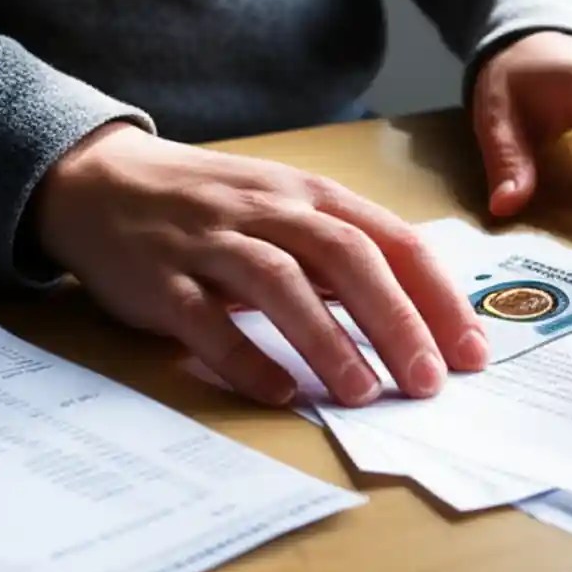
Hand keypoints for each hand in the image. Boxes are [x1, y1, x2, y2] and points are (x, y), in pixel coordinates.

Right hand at [32, 122, 488, 406]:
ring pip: (280, 282)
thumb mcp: (286, 208)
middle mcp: (267, 210)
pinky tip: (279, 392)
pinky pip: (203, 319)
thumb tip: (419, 316)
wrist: (99, 178)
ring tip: (363, 393)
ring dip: (327, 339)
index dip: (438, 297)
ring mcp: (210, 241)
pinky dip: (244, 356)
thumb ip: (345, 253)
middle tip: (429, 382)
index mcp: (310, 194)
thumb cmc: (213, 205)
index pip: (393, 240)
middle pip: (346, 258)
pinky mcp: (159, 277)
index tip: (473, 353)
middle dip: (396, 321)